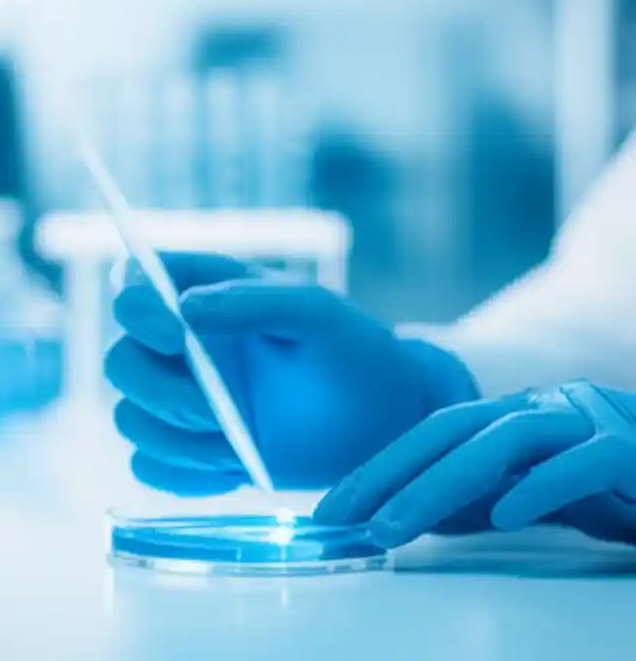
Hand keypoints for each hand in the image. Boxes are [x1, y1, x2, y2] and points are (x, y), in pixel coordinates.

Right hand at [105, 252, 476, 493]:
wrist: (381, 425)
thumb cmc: (351, 353)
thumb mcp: (316, 313)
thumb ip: (252, 302)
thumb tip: (186, 309)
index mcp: (199, 292)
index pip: (133, 284)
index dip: (137, 308)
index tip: (176, 336)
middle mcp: (175, 345)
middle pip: (120, 363)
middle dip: (159, 394)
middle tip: (213, 412)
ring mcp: (176, 401)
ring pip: (130, 420)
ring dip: (174, 440)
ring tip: (234, 448)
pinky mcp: (185, 452)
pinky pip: (148, 467)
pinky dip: (182, 474)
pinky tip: (232, 472)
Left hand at [314, 381, 635, 547]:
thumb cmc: (617, 489)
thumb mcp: (532, 497)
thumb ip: (477, 501)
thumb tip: (403, 518)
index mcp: (515, 414)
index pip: (429, 434)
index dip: (376, 468)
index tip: (329, 511)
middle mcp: (543, 407)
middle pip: (451, 430)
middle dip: (390, 474)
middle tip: (346, 520)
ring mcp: (588, 419)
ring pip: (502, 440)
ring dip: (439, 485)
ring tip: (395, 527)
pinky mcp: (632, 448)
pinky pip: (582, 463)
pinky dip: (540, 487)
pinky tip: (504, 517)